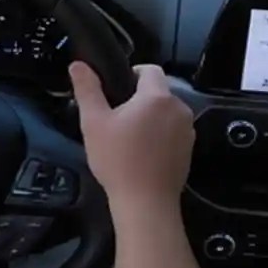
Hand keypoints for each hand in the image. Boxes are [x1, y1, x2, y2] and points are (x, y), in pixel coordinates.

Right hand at [69, 62, 195, 209]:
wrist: (146, 203)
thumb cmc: (118, 160)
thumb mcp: (94, 123)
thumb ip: (87, 89)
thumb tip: (78, 64)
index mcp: (157, 96)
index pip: (150, 69)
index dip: (132, 74)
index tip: (115, 92)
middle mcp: (179, 108)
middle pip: (158, 91)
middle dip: (139, 99)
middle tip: (117, 119)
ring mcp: (188, 130)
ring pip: (166, 112)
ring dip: (151, 117)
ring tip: (129, 138)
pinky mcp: (189, 150)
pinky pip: (173, 131)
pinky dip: (161, 135)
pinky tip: (144, 153)